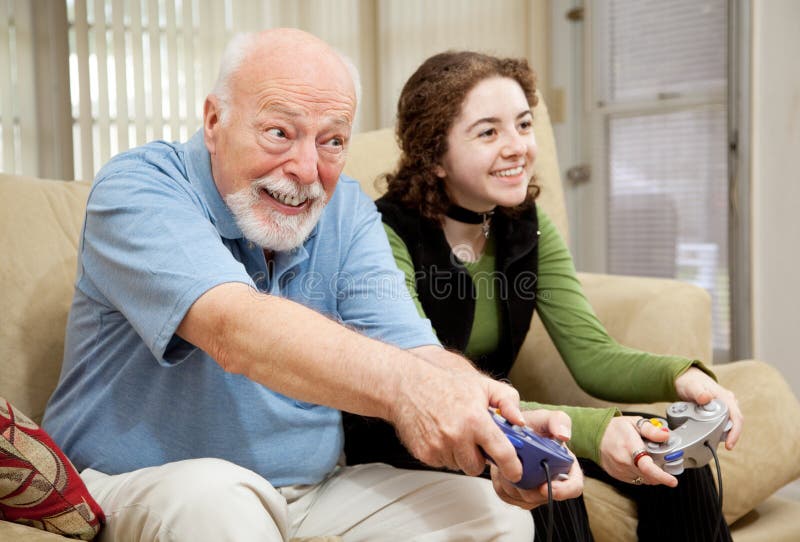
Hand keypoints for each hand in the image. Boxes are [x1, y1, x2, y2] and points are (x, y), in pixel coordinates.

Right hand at [389, 366, 525, 481]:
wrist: (406, 385)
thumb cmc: (443, 384)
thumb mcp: (482, 385)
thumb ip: (508, 401)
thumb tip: (520, 422)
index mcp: (475, 419)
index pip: (502, 453)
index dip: (512, 467)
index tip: (515, 472)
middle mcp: (457, 435)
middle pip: (478, 466)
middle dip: (479, 456)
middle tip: (474, 439)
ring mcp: (439, 447)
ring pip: (459, 465)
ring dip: (461, 455)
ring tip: (455, 432)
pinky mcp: (424, 454)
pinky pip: (443, 463)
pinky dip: (445, 453)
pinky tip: (441, 434)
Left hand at [490, 409, 582, 508]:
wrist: (509, 428)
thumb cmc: (530, 425)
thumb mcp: (545, 418)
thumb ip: (558, 421)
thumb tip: (564, 436)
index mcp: (565, 465)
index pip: (574, 487)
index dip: (563, 490)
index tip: (546, 486)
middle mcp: (552, 480)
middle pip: (543, 496)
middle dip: (528, 484)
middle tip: (515, 467)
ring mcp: (534, 490)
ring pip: (524, 498)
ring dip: (512, 481)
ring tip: (507, 461)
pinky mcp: (516, 494)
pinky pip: (509, 496)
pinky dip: (502, 483)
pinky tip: (501, 468)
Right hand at [599, 416, 677, 486]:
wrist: (594, 435)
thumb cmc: (614, 428)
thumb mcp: (634, 422)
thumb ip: (651, 430)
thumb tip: (665, 436)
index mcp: (630, 447)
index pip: (647, 467)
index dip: (662, 476)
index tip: (672, 480)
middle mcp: (624, 461)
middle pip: (649, 476)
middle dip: (661, 472)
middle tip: (662, 462)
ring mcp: (620, 470)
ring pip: (644, 480)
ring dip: (652, 474)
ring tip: (649, 460)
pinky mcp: (618, 475)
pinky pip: (636, 480)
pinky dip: (642, 475)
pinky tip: (639, 464)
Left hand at [674, 367, 742, 448]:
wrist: (686, 379)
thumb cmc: (690, 382)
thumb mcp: (692, 386)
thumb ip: (698, 392)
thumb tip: (706, 398)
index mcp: (725, 397)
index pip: (737, 417)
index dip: (735, 432)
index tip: (730, 445)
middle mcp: (728, 402)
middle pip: (735, 423)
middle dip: (729, 436)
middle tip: (715, 444)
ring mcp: (725, 407)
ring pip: (730, 424)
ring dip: (724, 434)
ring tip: (711, 439)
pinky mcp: (720, 411)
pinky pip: (723, 423)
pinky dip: (719, 430)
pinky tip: (711, 435)